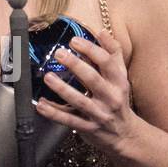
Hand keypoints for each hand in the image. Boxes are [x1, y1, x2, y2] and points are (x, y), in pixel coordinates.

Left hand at [35, 29, 141, 158]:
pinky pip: (69, 120)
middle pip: (93, 79)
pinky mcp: (89, 128)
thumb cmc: (118, 100)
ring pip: (79, 101)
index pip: (106, 62)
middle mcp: (110, 97)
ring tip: (48, 77)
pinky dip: (54, 113)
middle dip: (75, 65)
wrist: (126, 135)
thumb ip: (113, 54)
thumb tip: (102, 32)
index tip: (74, 41)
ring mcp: (99, 114)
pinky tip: (41, 105)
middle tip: (59, 53)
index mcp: (118, 81)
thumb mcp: (120, 77)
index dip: (91, 49)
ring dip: (62, 89)